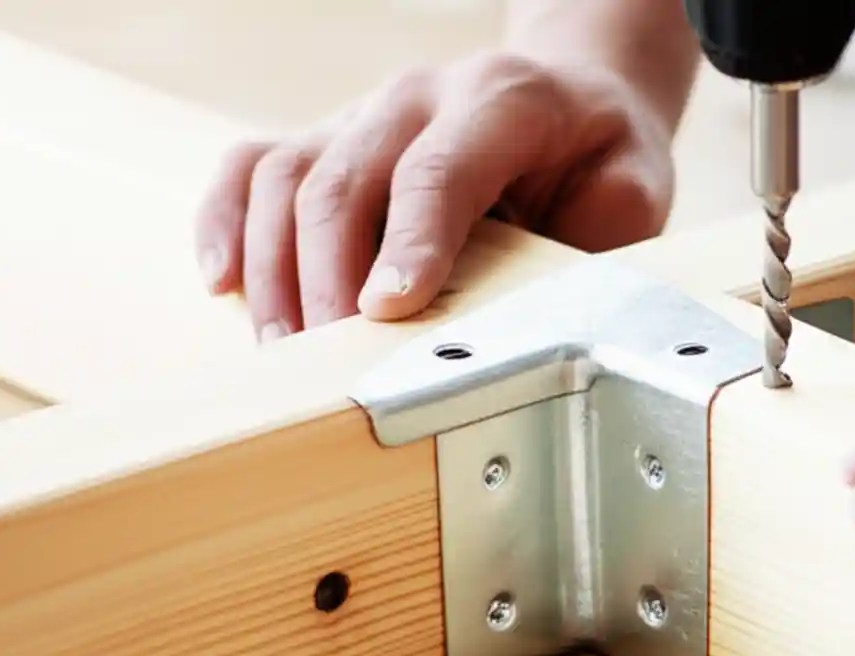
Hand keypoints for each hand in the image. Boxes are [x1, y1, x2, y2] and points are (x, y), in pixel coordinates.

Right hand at [194, 51, 674, 340]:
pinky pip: (253, 163)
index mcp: (501, 101)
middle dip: (329, 279)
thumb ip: (596, 236)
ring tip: (283, 351)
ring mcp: (363, 113)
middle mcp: (418, 97)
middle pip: (347, 179)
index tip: (387, 313)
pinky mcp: (329, 137)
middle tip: (329, 363)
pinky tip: (222, 282)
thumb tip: (537, 307)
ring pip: (288, 175)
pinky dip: (223, 219)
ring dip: (275, 268)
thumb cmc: (597, 151)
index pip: (440, 170)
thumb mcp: (632, 186)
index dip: (409, 243)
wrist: (568, 92)